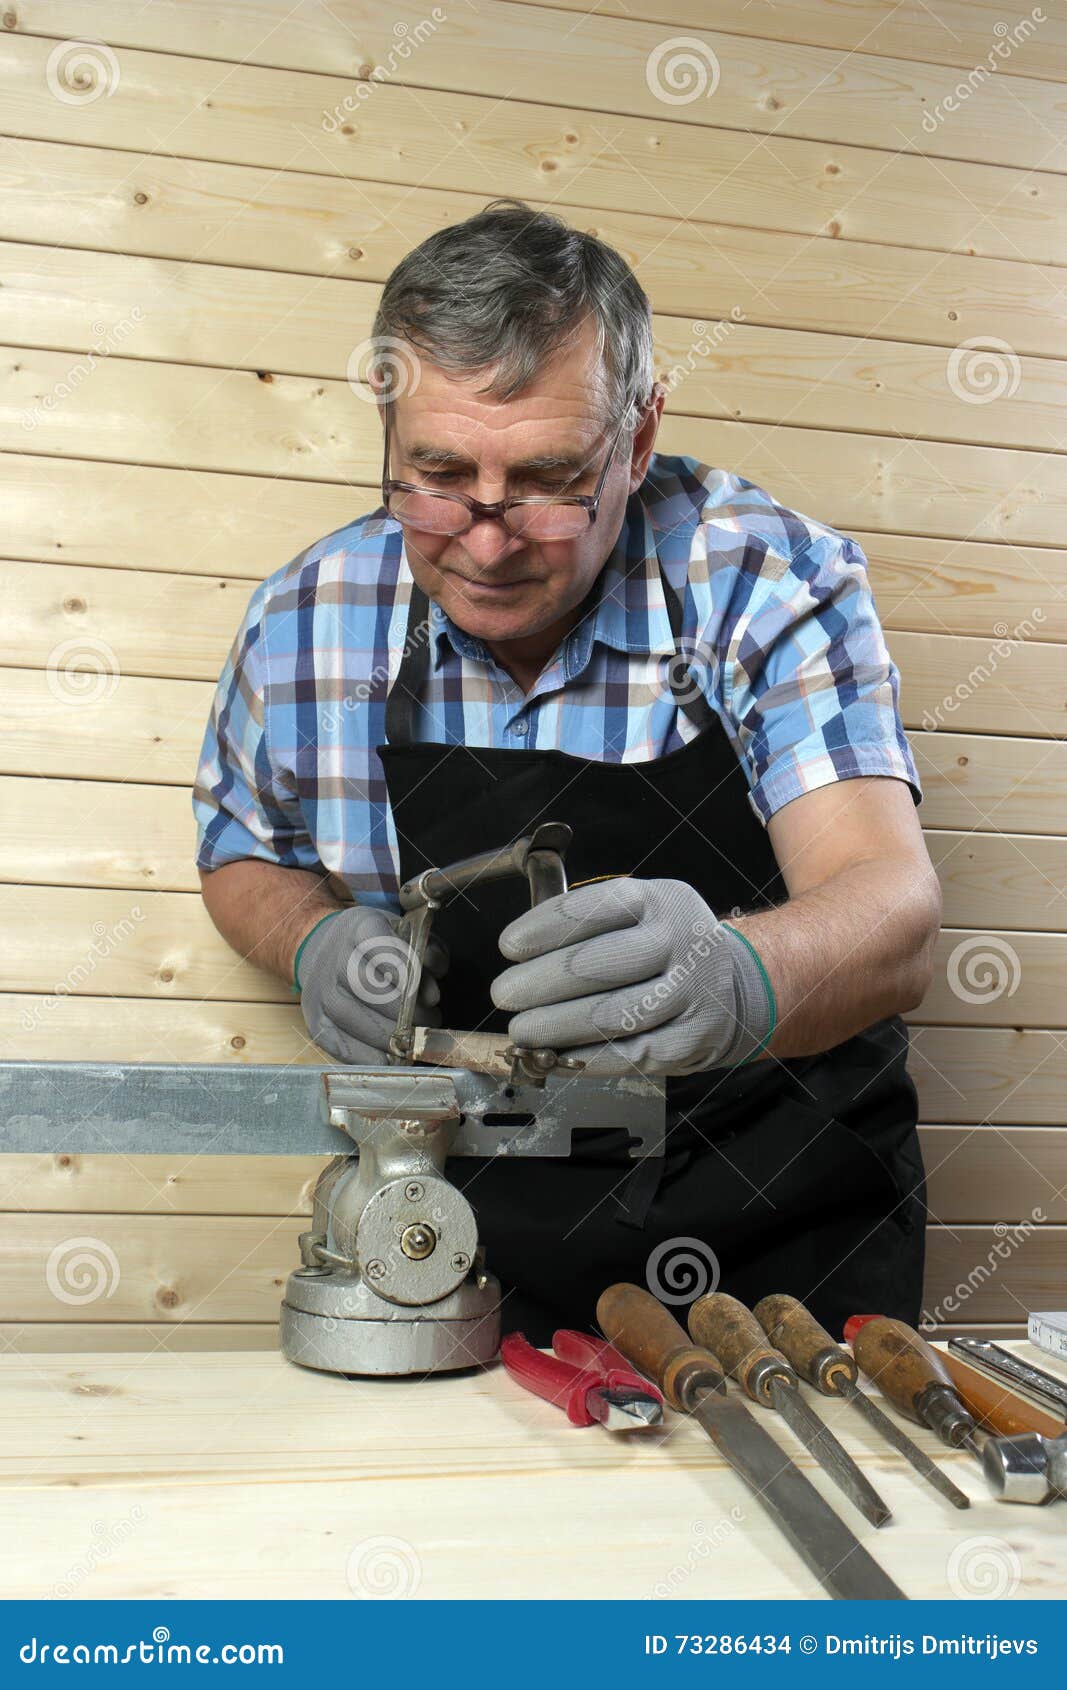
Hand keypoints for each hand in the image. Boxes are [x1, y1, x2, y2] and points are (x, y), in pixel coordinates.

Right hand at [296, 905, 448, 1063]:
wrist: (326, 951)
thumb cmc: (376, 947)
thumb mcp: (405, 934)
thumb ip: (427, 952)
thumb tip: (434, 982)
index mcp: (361, 927)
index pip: (382, 947)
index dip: (408, 974)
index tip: (432, 995)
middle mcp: (336, 957)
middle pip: (368, 988)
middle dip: (406, 1012)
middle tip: (430, 1022)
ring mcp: (321, 990)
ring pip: (354, 1019)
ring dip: (390, 1037)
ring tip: (413, 1040)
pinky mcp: (315, 1020)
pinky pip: (339, 1044)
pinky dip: (367, 1057)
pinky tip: (390, 1059)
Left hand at [489, 878, 772, 1075]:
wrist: (733, 985)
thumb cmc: (662, 948)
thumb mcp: (638, 915)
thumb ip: (587, 926)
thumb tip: (519, 956)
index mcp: (660, 900)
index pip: (594, 908)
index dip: (543, 928)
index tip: (508, 947)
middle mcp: (681, 942)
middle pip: (596, 964)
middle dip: (538, 983)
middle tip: (503, 994)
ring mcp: (692, 993)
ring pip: (611, 1016)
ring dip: (555, 1026)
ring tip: (522, 1030)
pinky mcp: (693, 1038)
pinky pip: (630, 1054)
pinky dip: (586, 1058)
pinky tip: (557, 1056)